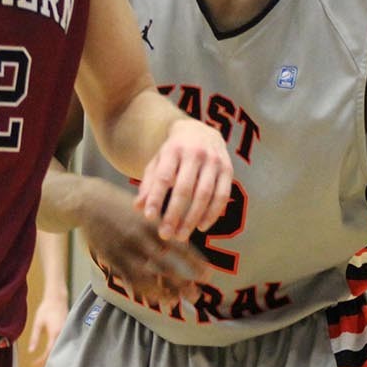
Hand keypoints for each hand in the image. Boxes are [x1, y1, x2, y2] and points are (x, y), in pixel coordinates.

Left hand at [26, 292, 67, 365]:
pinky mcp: (68, 330)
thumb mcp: (37, 324)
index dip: (41, 360)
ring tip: (46, 362)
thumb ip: (34, 338)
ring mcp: (67, 332)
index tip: (34, 364)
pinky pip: (64, 343)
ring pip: (61, 348)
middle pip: (56, 352)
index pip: (48, 352)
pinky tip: (53, 352)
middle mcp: (63, 334)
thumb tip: (31, 351)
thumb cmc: (46, 309)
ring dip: (54, 355)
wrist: (57, 298)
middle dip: (49, 361)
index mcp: (54, 333)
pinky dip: (59, 349)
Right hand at [80, 181, 209, 303]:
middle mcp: (139, 240)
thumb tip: (186, 240)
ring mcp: (124, 252)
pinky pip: (129, 280)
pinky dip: (143, 291)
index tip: (208, 275)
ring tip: (177, 300)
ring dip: (163, 291)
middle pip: (165, 267)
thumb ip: (164, 224)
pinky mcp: (112, 260)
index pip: (179, 247)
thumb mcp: (147, 208)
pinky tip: (155, 299)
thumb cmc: (123, 204)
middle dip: (182, 283)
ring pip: (147, 278)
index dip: (194, 263)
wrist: (89, 202)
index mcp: (152, 224)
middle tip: (197, 295)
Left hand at [134, 118, 232, 240]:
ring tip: (181, 235)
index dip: (156, 198)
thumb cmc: (174, 152)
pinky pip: (222, 196)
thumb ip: (149, 184)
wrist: (201, 131)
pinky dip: (212, 214)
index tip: (149, 218)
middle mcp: (196, 153)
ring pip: (205, 194)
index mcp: (174, 149)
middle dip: (174, 214)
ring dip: (192, 218)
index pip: (164, 177)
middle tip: (165, 234)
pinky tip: (201, 227)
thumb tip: (139, 208)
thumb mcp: (158, 162)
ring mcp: (214, 161)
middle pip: (184, 188)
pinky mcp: (228, 169)